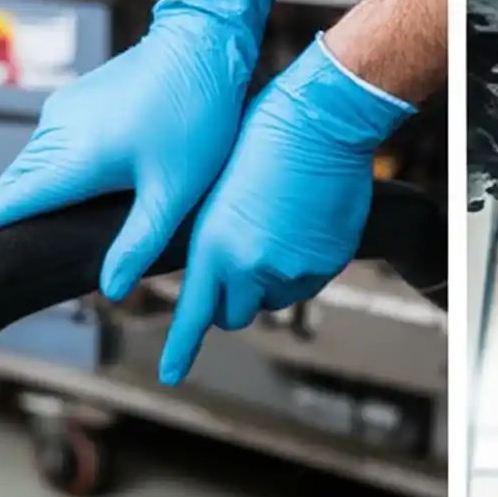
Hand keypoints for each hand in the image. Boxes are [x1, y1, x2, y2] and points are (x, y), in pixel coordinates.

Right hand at [0, 0, 273, 300]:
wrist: (202, 45)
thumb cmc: (195, 116)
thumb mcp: (175, 191)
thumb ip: (139, 242)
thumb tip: (112, 288)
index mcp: (74, 158)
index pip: (7, 202)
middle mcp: (56, 133)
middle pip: (16, 189)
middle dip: (7, 221)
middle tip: (11, 259)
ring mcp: (62, 113)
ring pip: (34, 169)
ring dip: (37, 196)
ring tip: (57, 229)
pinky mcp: (74, 102)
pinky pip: (51, 148)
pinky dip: (54, 173)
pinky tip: (86, 188)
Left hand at [158, 35, 416, 384]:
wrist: (320, 122)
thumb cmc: (262, 138)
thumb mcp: (216, 192)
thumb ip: (214, 239)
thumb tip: (218, 266)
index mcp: (214, 248)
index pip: (193, 316)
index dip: (180, 350)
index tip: (169, 374)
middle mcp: (253, 268)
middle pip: (235, 314)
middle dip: (232, 299)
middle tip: (236, 269)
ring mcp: (294, 268)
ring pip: (274, 299)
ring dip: (268, 281)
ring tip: (273, 232)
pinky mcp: (327, 262)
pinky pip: (307, 282)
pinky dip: (301, 267)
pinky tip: (300, 227)